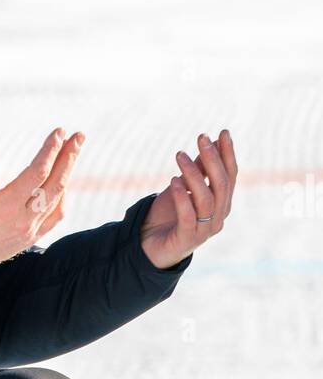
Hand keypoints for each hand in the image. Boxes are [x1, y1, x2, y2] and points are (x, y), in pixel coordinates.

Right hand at [0, 127, 84, 269]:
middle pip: (55, 182)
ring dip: (68, 172)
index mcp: (7, 205)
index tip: (59, 132)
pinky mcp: (33, 237)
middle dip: (69, 156)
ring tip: (73, 151)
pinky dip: (64, 196)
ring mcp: (31, 229)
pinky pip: (57, 215)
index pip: (37, 172)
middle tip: (78, 136)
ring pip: (59, 197)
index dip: (51, 150)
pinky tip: (63, 182)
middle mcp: (24, 218)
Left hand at [140, 129, 237, 269]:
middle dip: (213, 159)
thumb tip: (210, 143)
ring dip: (194, 174)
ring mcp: (204, 230)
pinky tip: (173, 181)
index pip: (230, 176)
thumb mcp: (183, 188)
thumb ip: (198, 171)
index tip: (223, 132)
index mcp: (221, 204)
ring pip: (206, 199)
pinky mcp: (187, 239)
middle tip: (201, 138)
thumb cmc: (168, 216)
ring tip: (180, 155)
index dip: (228, 154)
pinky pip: (188, 216)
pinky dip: (181, 197)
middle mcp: (218, 217)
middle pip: (221, 185)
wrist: (148, 246)